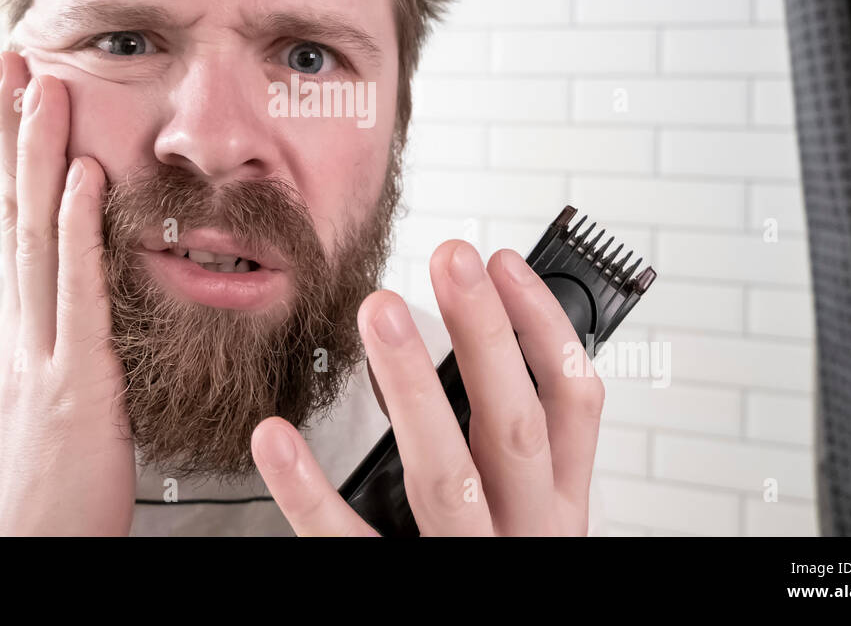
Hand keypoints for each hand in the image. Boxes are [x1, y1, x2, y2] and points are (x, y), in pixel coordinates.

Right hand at [0, 52, 135, 535]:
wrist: (35, 548)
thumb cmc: (58, 477)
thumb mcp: (57, 389)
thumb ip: (67, 334)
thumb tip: (81, 292)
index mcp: (25, 326)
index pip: (15, 221)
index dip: (12, 156)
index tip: (14, 93)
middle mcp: (25, 326)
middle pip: (13, 209)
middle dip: (12, 132)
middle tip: (13, 55)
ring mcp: (46, 351)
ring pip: (37, 236)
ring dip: (39, 156)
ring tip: (43, 84)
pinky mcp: (77, 384)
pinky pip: (79, 295)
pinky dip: (77, 231)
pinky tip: (82, 176)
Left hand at [250, 240, 602, 535]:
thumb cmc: (500, 565)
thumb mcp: (530, 513)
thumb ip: (512, 447)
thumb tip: (478, 340)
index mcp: (559, 507)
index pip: (573, 403)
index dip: (546, 327)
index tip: (507, 263)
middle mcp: (524, 534)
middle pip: (513, 426)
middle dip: (485, 335)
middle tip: (451, 258)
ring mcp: (465, 567)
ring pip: (446, 476)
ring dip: (410, 388)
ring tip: (380, 311)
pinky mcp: (404, 597)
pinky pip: (351, 544)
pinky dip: (309, 491)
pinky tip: (276, 437)